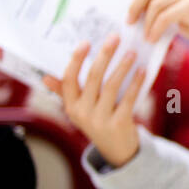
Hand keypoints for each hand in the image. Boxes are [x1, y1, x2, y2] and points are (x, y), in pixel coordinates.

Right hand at [43, 34, 142, 167]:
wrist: (116, 150)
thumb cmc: (98, 120)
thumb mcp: (80, 109)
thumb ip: (66, 92)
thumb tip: (45, 77)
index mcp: (70, 106)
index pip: (69, 79)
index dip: (76, 60)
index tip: (86, 42)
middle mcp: (82, 112)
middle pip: (93, 78)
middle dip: (104, 55)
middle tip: (115, 38)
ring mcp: (100, 119)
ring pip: (111, 86)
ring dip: (122, 67)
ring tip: (132, 53)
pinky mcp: (119, 123)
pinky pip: (128, 98)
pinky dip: (136, 83)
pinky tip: (142, 70)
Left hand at [127, 0, 188, 51]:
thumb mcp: (181, 7)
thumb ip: (165, 0)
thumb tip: (136, 7)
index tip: (136, 9)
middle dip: (136, 6)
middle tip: (130, 22)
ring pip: (156, 4)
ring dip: (147, 23)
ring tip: (147, 36)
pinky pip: (164, 16)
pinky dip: (155, 29)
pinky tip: (154, 38)